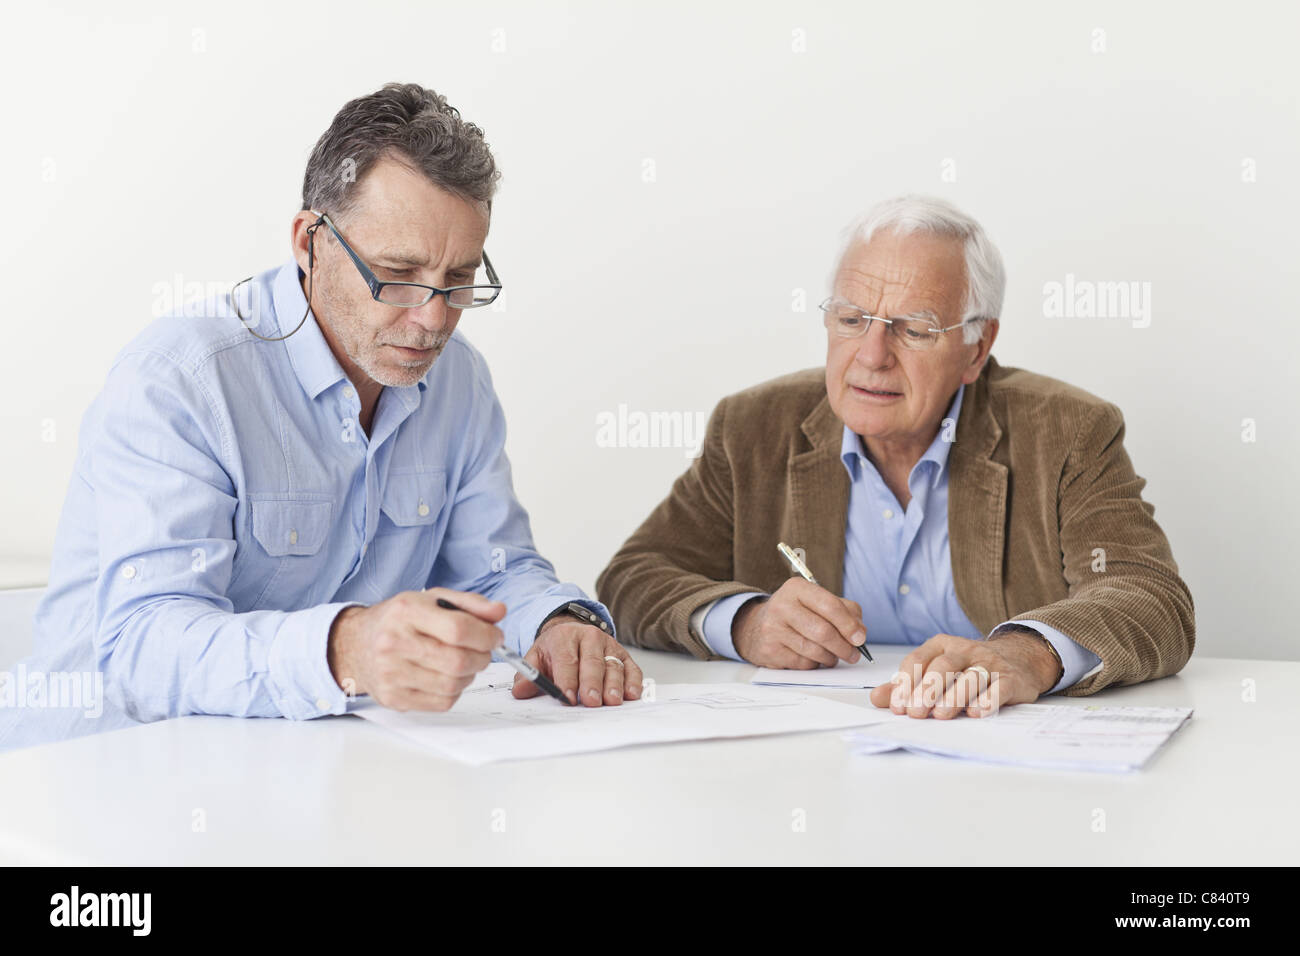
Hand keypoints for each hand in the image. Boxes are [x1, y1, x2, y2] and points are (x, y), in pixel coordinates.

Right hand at [327, 587, 502, 711]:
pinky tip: (446, 675)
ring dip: (470, 675)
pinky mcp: (394, 698)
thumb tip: (499, 612)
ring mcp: (391, 673)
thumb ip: (470, 604)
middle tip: (483, 651)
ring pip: (453, 684)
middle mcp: (394, 642)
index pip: (458, 629)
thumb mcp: (432, 599)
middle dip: (482, 657)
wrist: (357, 643)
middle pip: (458, 661)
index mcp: (406, 611)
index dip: (486, 635)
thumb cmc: (400, 620)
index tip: (495, 636)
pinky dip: (455, 691)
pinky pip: (443, 702)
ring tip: (463, 662)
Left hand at [512, 615, 643, 706]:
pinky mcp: (623, 653)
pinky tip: (631, 694)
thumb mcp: (536, 657)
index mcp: (564, 637)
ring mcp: (608, 645)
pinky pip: (631, 667)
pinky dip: (633, 681)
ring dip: (614, 684)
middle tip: (592, 701)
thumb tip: (521, 690)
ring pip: (613, 665)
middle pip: (592, 662)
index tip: (568, 698)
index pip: (566, 660)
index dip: (568, 680)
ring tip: (612, 701)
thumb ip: (528, 675)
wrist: (570, 633)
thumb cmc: (555, 650)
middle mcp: (589, 637)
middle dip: (592, 683)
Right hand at [732, 578, 867, 668]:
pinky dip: (814, 664)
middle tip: (853, 654)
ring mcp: (773, 629)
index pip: (830, 606)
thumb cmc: (794, 614)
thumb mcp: (816, 601)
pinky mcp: (770, 650)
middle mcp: (782, 605)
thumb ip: (844, 610)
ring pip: (814, 651)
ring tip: (833, 656)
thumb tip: (860, 632)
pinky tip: (813, 657)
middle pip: (823, 632)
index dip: (849, 624)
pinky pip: (803, 664)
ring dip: (831, 658)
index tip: (860, 638)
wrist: (755, 627)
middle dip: (844, 647)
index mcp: (797, 588)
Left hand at [867, 631, 1060, 718]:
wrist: (1017, 660)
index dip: (906, 683)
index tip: (898, 707)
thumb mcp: (935, 671)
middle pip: (943, 666)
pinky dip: (987, 700)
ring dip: (954, 696)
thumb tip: (876, 699)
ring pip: (971, 676)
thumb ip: (906, 685)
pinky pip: (999, 687)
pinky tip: (976, 712)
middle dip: (927, 689)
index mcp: (940, 646)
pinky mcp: (1010, 678)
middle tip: (916, 713)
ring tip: (941, 715)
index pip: (917, 660)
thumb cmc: (967, 668)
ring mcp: (988, 663)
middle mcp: (964, 650)